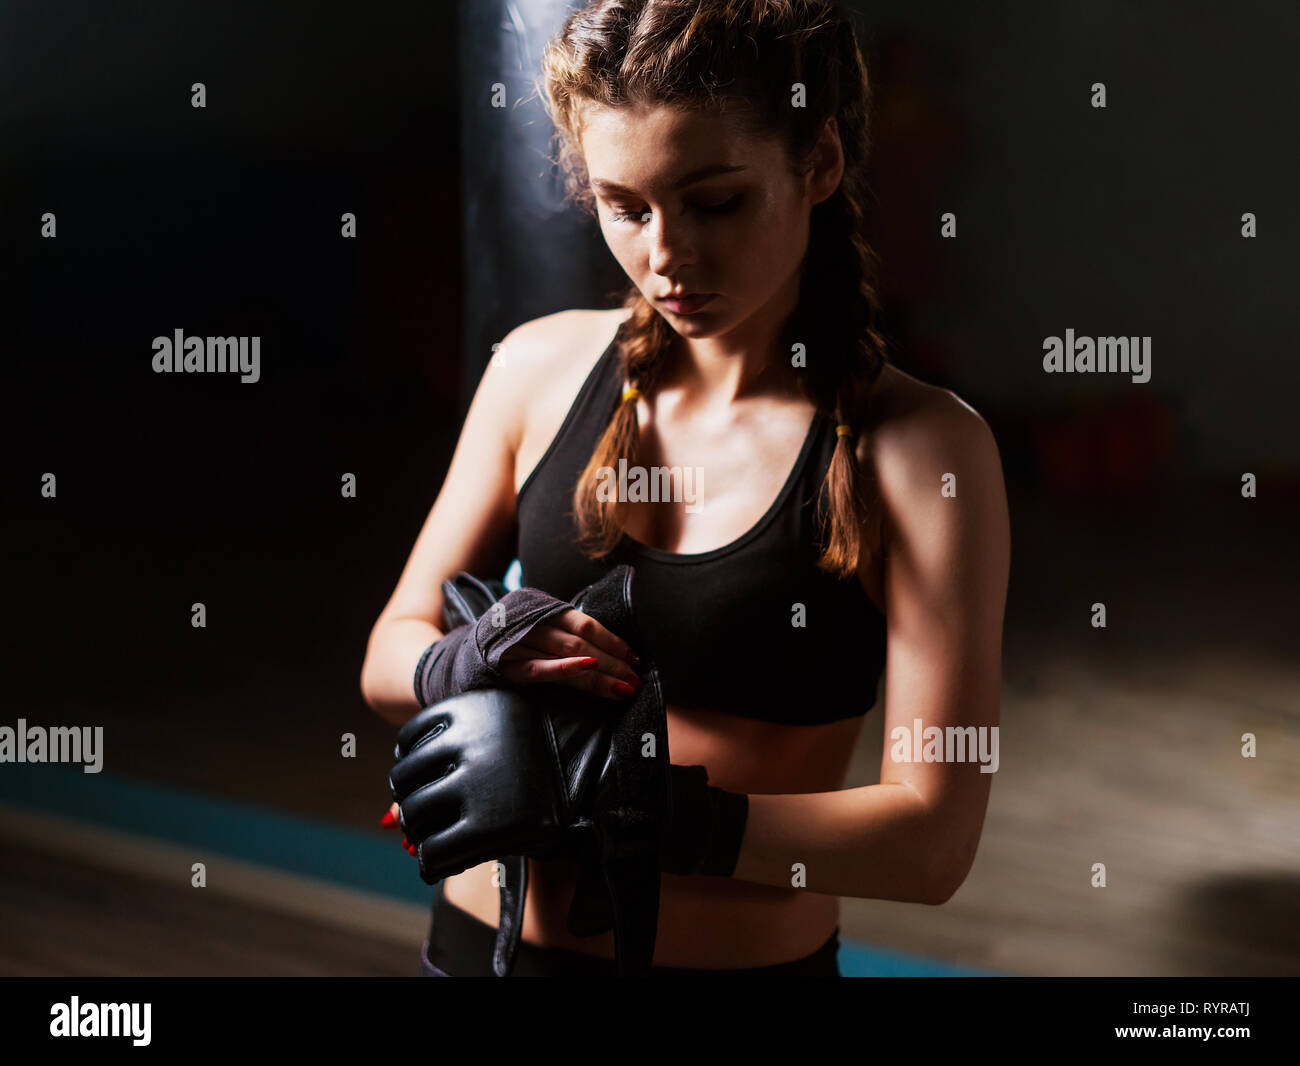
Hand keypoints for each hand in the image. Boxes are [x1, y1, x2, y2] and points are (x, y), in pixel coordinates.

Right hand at [492, 605, 643, 699]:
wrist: (463, 654)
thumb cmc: (510, 641)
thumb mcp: (535, 625)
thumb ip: (564, 632)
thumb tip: (609, 652)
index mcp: (542, 607)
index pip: (585, 623)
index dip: (613, 640)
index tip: (635, 659)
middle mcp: (531, 621)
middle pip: (580, 641)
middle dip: (613, 661)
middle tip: (636, 679)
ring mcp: (519, 643)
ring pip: (567, 654)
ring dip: (599, 674)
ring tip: (623, 687)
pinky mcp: (508, 667)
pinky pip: (541, 669)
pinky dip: (566, 668)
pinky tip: (587, 669)